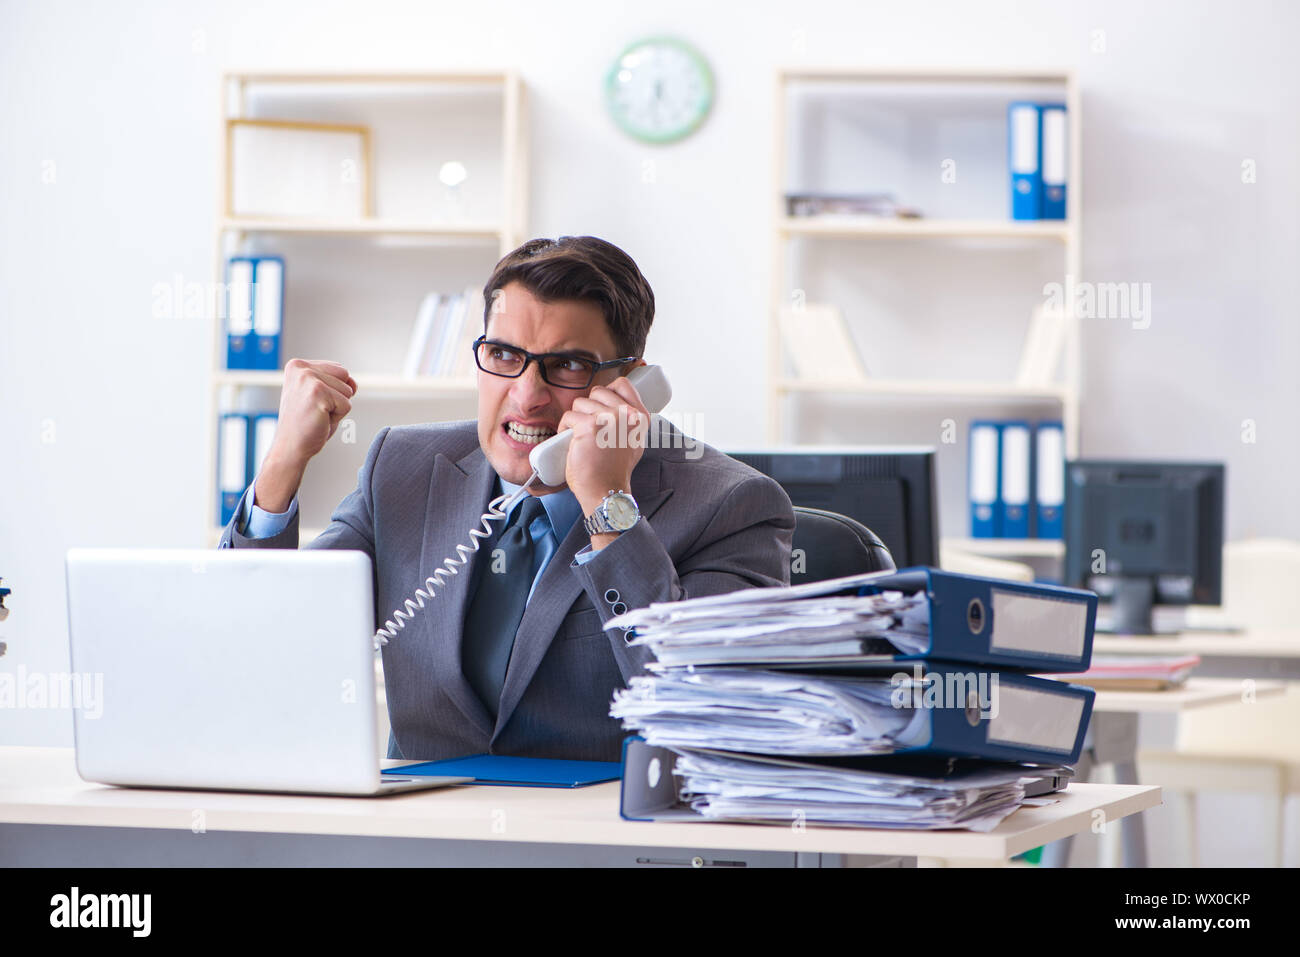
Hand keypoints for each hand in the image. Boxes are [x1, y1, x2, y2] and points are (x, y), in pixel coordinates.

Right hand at [253, 359, 356, 512]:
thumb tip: (353, 382)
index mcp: (298, 365)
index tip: (313, 403)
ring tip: (317, 415)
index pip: (338, 369)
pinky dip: (338, 417)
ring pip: (348, 390)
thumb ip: (338, 384)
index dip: (334, 390)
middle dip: (338, 396)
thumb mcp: (322, 396)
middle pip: (345, 375)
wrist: (290, 448)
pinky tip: (319, 421)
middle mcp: (301, 368)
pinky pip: (347, 405)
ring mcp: (308, 379)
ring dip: (337, 408)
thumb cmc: (305, 424)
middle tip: (316, 410)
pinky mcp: (318, 393)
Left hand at [553, 375, 649, 517]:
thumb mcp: (633, 442)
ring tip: (580, 436)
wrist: (606, 491)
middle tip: (588, 426)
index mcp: (640, 417)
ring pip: (581, 402)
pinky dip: (564, 427)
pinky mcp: (588, 426)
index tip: (601, 405)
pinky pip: (569, 415)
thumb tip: (614, 405)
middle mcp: (627, 414)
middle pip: (599, 391)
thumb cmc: (615, 470)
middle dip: (589, 406)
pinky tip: (570, 439)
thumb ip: (628, 422)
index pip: (623, 385)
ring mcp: (608, 419)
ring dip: (576, 417)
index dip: (608, 391)